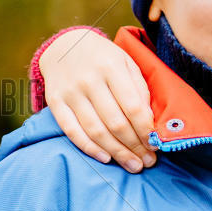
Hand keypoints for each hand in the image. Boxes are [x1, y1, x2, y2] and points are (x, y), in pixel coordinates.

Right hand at [39, 28, 155, 171]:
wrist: (64, 45)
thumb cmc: (104, 58)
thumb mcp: (127, 63)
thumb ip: (139, 89)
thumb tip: (150, 121)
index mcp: (111, 67)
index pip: (133, 107)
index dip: (146, 130)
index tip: (156, 145)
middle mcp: (89, 79)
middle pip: (116, 122)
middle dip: (135, 146)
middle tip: (148, 161)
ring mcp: (70, 92)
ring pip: (95, 130)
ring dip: (117, 152)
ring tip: (133, 165)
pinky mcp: (54, 102)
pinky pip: (72, 130)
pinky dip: (89, 148)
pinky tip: (106, 158)